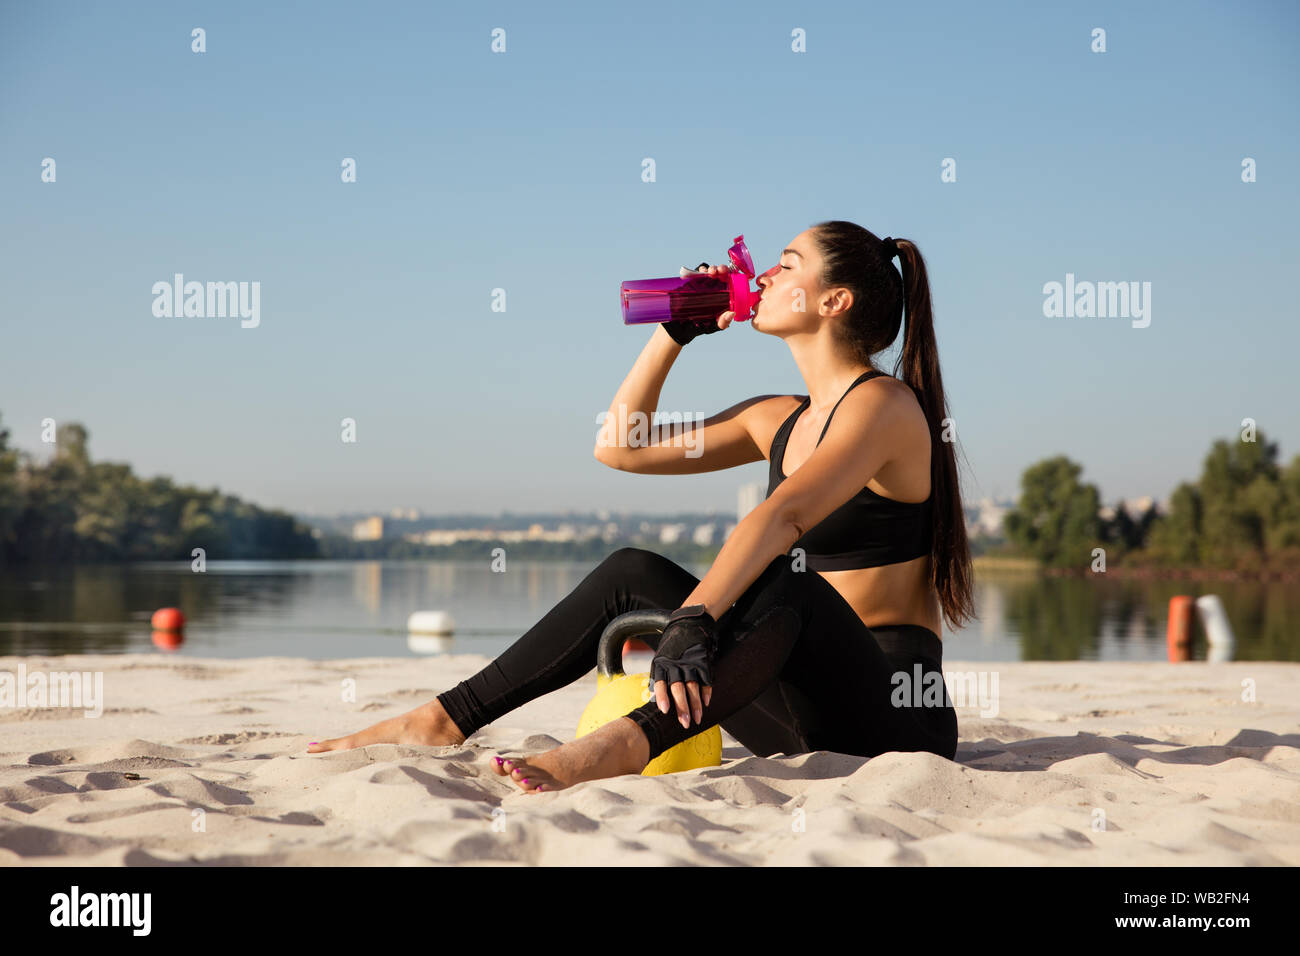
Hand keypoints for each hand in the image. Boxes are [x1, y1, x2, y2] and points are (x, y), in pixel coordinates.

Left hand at [651, 604, 717, 727]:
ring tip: (697, 718)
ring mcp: (690, 663)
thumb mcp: (660, 657)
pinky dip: (706, 692)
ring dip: (696, 704)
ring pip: (693, 687)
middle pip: (678, 689)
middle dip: (682, 707)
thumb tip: (653, 698)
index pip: (660, 683)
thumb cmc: (672, 645)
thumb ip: (659, 676)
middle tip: (685, 723)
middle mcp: (675, 664)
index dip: (662, 697)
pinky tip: (706, 703)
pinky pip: (705, 679)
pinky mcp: (703, 661)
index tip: (664, 711)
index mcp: (662, 664)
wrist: (689, 623)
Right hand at [662, 263, 735, 345]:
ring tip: (710, 271)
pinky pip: (695, 274)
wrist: (677, 328)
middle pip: (719, 274)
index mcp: (721, 297)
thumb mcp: (712, 327)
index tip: (729, 275)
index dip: (730, 276)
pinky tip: (701, 271)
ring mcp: (701, 286)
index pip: (728, 283)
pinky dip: (699, 270)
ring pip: (708, 272)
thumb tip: (732, 313)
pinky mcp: (689, 284)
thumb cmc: (698, 327)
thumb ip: (722, 323)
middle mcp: (712, 289)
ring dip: (710, 268)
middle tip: (720, 271)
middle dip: (721, 269)